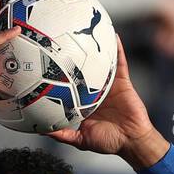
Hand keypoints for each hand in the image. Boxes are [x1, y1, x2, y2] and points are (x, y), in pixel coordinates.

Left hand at [49, 36, 169, 168]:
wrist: (131, 141)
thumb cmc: (108, 142)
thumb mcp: (80, 140)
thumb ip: (63, 135)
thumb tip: (42, 132)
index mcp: (84, 103)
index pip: (70, 87)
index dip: (60, 77)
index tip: (47, 66)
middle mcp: (95, 91)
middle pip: (83, 71)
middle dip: (74, 57)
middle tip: (62, 41)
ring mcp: (109, 85)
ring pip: (100, 63)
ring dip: (95, 48)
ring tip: (86, 31)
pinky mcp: (123, 82)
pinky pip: (120, 62)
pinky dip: (117, 49)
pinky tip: (112, 36)